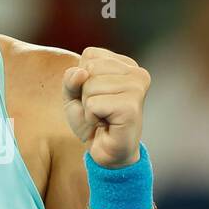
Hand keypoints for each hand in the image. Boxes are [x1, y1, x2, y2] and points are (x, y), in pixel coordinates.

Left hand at [62, 47, 149, 168]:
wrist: (106, 153)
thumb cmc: (93, 122)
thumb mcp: (74, 94)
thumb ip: (71, 78)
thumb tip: (81, 73)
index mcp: (126, 64)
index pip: (90, 55)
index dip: (82, 78)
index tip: (96, 96)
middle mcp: (137, 73)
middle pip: (89, 68)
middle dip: (84, 93)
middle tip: (99, 110)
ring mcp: (137, 88)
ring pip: (90, 86)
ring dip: (88, 107)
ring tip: (103, 117)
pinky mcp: (131, 106)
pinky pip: (93, 104)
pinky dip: (92, 117)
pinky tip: (105, 124)